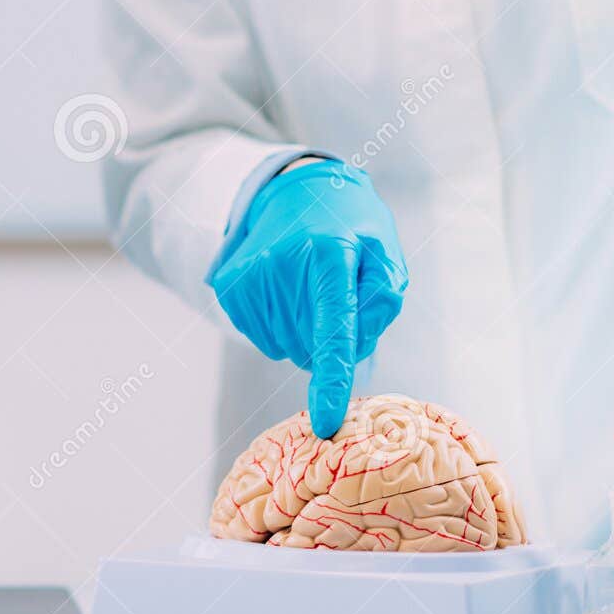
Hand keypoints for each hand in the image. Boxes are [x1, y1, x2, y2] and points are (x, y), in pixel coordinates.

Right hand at [209, 160, 407, 437]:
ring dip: (305, 334)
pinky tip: (286, 294)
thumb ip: (381, 300)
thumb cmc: (352, 228)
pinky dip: (281, 328)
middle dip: (330, 341)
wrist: (296, 191)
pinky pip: (264, 338)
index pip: (332, 330)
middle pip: (310, 348)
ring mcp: (249, 278)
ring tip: (309, 290)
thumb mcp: (384, 253)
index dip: (331, 380)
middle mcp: (281, 265)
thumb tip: (351, 348)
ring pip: (286, 348)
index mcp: (329, 254)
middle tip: (337, 299)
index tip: (327, 422)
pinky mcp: (229, 288)